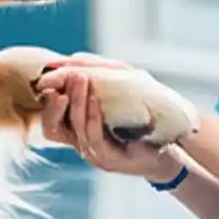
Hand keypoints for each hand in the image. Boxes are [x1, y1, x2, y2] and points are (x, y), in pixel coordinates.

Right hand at [37, 54, 182, 182]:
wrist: (172, 147)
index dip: (46, 102)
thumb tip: (73, 59)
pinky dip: (92, 116)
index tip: (48, 80)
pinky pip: (94, 137)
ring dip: (77, 101)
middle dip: (56, 100)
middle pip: (53, 127)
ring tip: (79, 78)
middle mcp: (82, 144)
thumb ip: (98, 78)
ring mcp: (95, 154)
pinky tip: (95, 99)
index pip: (50, 120)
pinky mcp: (111, 160)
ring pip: (76, 127)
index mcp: (79, 132)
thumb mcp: (119, 93)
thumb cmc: (144, 119)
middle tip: (66, 74)